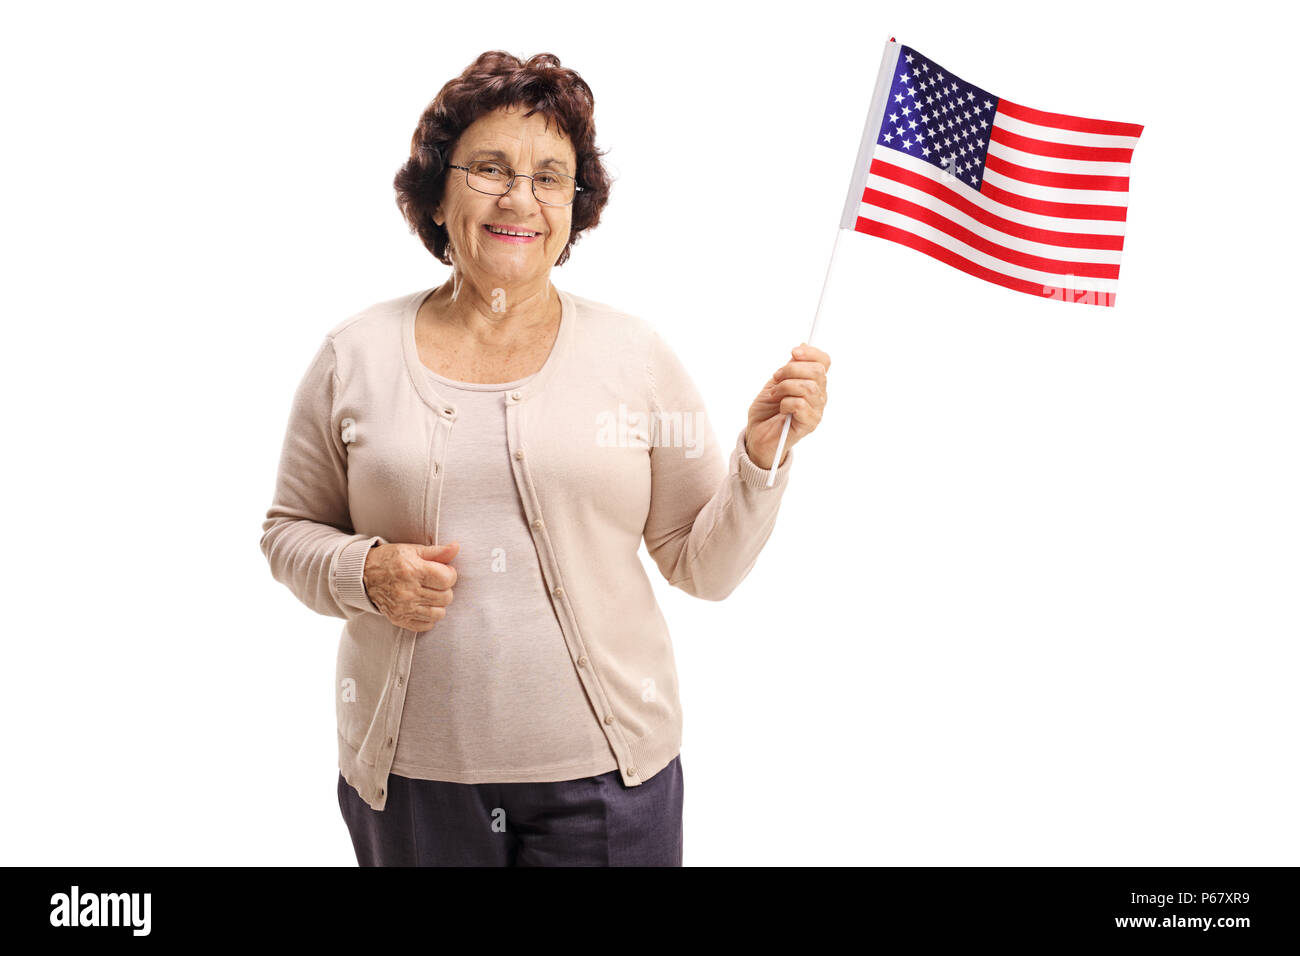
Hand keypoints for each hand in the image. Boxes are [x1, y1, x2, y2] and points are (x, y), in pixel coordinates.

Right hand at [363, 541, 458, 630]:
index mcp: (413, 570)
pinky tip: (423, 606)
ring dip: (438, 604)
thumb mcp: (412, 549)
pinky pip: (426, 625)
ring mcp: (403, 608)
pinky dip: (428, 617)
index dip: (450, 574)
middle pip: (446, 597)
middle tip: (435, 582)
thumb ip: (437, 552)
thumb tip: (456, 547)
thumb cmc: (389, 560)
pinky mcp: (399, 619)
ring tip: (430, 594)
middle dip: (445, 588)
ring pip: (439, 613)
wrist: (362, 575)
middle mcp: (408, 591)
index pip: (447, 579)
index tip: (443, 571)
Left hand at [744, 343, 830, 469]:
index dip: (811, 353)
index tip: (793, 352)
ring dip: (786, 387)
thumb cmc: (767, 410)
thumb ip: (790, 367)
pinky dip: (786, 403)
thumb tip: (802, 347)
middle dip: (792, 370)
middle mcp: (819, 396)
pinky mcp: (809, 424)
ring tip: (775, 395)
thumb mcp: (776, 382)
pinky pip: (801, 404)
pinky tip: (781, 408)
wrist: (757, 434)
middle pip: (817, 372)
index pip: (824, 361)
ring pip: (808, 387)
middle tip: (776, 378)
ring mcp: (816, 411)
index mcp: (813, 382)